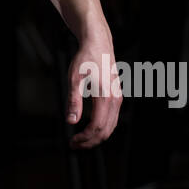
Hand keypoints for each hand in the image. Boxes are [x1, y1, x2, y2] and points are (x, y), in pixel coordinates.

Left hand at [65, 29, 122, 148]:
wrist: (98, 43)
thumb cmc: (85, 58)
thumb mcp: (74, 79)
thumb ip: (74, 101)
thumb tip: (71, 121)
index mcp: (105, 96)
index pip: (97, 127)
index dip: (85, 138)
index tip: (73, 141)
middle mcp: (115, 99)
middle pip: (106, 130)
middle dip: (90, 141)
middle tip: (74, 145)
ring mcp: (118, 98)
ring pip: (110, 126)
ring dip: (96, 136)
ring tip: (80, 139)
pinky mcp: (116, 96)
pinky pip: (112, 118)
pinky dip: (102, 128)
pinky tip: (89, 128)